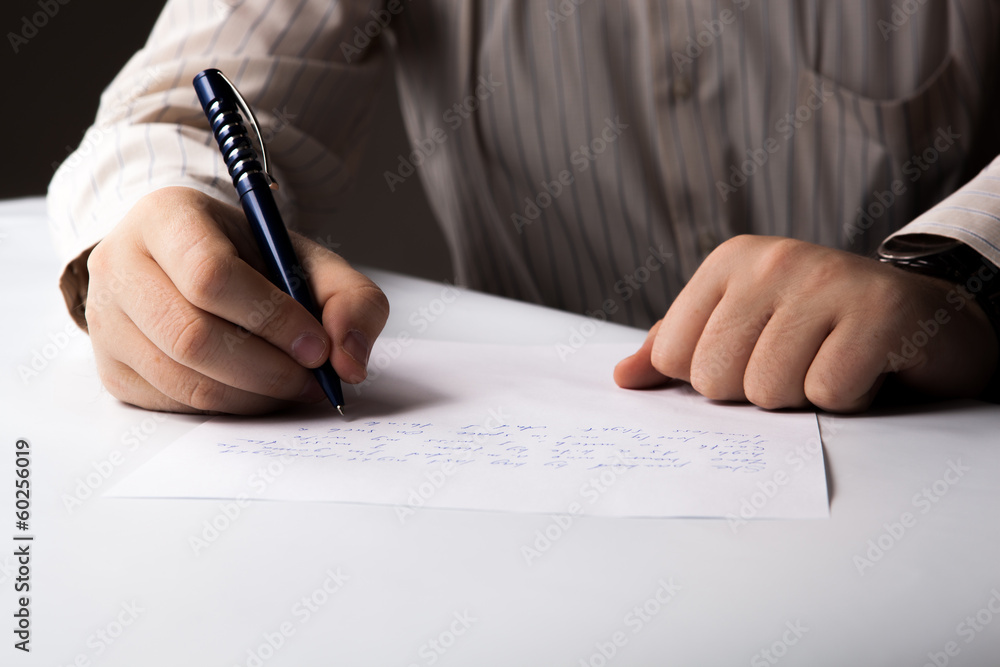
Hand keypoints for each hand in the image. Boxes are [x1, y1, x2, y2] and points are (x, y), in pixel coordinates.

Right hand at [84, 186, 388, 413]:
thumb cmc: (255, 261)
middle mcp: (120, 263)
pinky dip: (228, 407)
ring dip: (253, 395)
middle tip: (313, 378)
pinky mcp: (111, 368)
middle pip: (192, 336)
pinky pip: (174, 404)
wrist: (196, 266)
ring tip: (293, 385)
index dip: (272, 319)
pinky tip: (257, 389)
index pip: (210, 276)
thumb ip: (351, 300)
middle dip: (268, 369)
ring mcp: (106, 319)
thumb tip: (349, 363)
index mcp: (167, 216)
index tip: (318, 346)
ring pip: (183, 379)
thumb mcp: (310, 261)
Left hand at [614, 235, 996, 411]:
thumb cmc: (822, 330)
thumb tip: (622, 377)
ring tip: (830, 361)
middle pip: (714, 379)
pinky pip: (827, 394)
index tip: (754, 356)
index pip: (672, 357)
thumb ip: (678, 348)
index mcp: (729, 262)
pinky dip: (848, 399)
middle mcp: (773, 260)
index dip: (713, 379)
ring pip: (768, 390)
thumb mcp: (743, 329)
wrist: (925, 321)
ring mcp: (826, 280)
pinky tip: (865, 368)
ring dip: (802, 396)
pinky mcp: (878, 311)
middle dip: (757, 391)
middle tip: (798, 361)